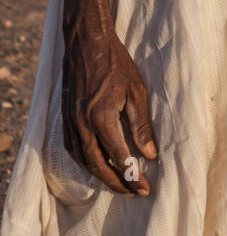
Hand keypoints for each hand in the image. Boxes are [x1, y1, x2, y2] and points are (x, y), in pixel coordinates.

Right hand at [62, 0, 156, 195]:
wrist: (86, 42)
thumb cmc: (116, 63)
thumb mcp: (136, 90)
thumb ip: (141, 125)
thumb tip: (150, 155)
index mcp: (102, 117)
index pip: (118, 158)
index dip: (133, 177)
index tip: (145, 189)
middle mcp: (82, 124)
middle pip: (99, 165)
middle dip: (118, 183)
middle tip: (135, 194)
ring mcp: (71, 121)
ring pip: (83, 161)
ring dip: (101, 176)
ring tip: (119, 184)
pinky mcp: (65, 117)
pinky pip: (73, 149)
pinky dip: (85, 163)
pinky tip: (97, 165)